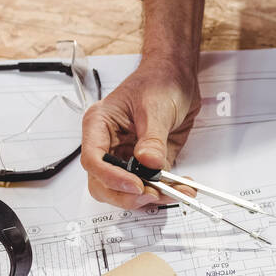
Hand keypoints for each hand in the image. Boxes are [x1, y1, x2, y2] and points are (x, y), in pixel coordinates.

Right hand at [81, 59, 199, 208]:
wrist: (178, 77)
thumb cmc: (158, 81)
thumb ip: (152, 139)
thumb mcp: (155, 107)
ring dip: (150, 197)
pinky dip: (166, 191)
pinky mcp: (148, 164)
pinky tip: (181, 187)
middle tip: (152, 194)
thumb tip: (149, 164)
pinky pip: (152, 185)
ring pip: (127, 190)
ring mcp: (128, 156)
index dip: (111, 178)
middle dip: (127, 194)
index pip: (94, 160)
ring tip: (174, 192)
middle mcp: (110, 144)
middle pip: (104, 183)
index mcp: (99, 125)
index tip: (135, 184)